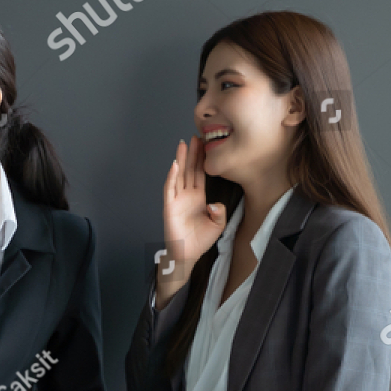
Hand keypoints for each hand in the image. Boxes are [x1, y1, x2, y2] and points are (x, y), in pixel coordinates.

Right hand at [157, 137, 226, 308]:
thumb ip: (220, 211)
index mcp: (199, 197)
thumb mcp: (218, 224)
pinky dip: (172, 176)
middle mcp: (187, 195)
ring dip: (181, 159)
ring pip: (180, 174)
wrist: (188, 254)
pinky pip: (170, 189)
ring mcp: (177, 199)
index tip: (206, 144)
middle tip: (196, 136)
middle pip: (190, 169)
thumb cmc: (201, 240)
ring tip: (184, 144)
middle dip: (193, 153)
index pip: (201, 173)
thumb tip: (214, 204)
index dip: (203, 159)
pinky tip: (175, 165)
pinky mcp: (170, 206)